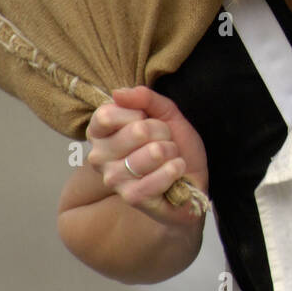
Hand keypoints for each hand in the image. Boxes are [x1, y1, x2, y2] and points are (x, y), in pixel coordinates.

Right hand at [86, 86, 208, 229]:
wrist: (192, 177)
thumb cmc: (174, 145)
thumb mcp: (165, 113)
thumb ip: (144, 99)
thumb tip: (118, 93)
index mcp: (100, 134)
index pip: (106, 114)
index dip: (138, 113)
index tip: (146, 121)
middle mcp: (99, 157)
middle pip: (138, 131)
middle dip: (163, 133)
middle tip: (163, 143)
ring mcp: (114, 179)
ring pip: (153, 153)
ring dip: (171, 152)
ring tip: (169, 158)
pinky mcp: (132, 197)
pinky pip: (159, 177)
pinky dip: (175, 170)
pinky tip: (176, 172)